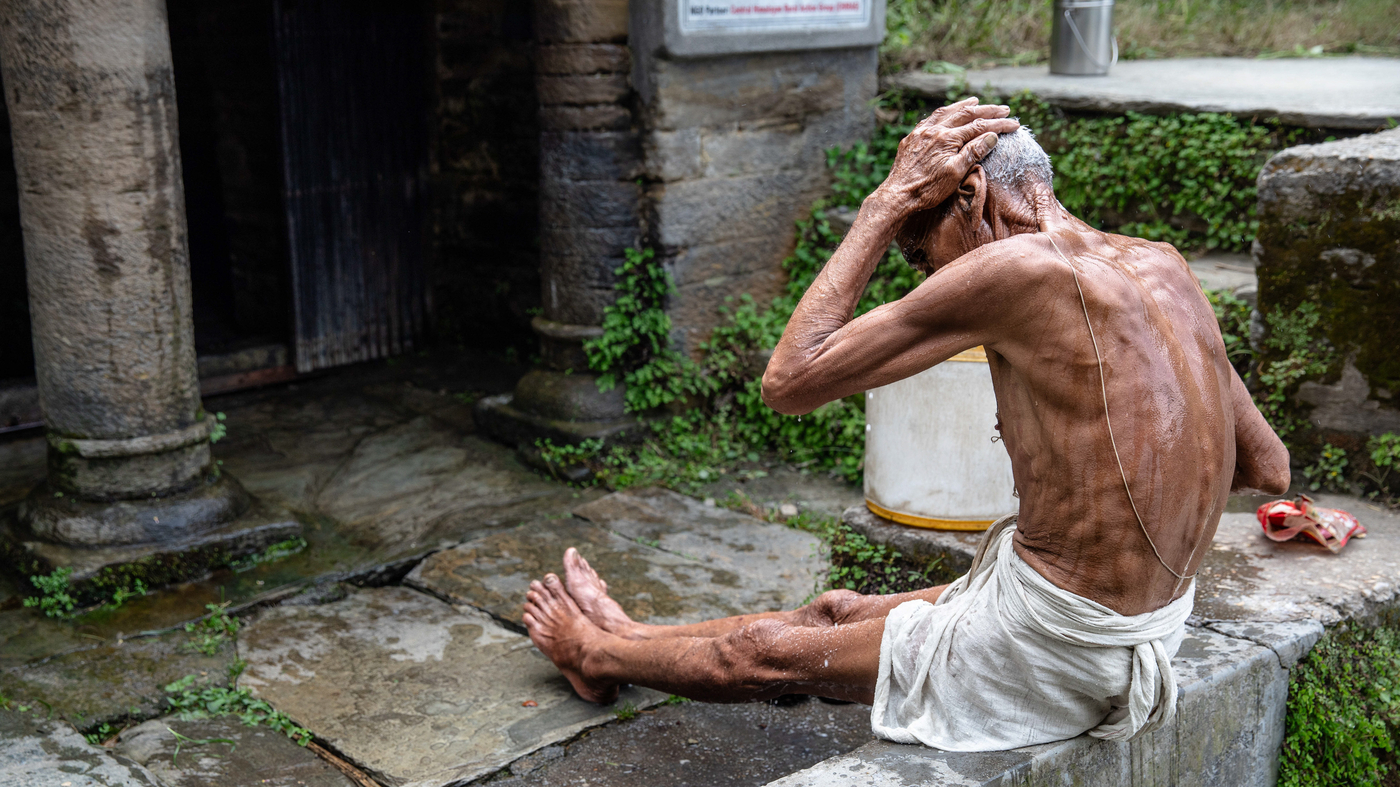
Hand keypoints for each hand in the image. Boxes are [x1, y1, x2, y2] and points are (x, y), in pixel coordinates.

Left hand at [875, 97, 1020, 217]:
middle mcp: (934, 130)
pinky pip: (930, 119)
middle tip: (1004, 108)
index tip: (1014, 123)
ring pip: (946, 112)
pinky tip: (947, 114)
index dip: (998, 124)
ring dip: (963, 106)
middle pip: (965, 114)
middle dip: (987, 110)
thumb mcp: (955, 173)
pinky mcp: (911, 139)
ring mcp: (921, 133)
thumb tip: (992, 135)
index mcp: (947, 138)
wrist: (897, 196)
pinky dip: (944, 113)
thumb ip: (973, 152)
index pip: (979, 126)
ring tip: (976, 101)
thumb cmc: (927, 189)